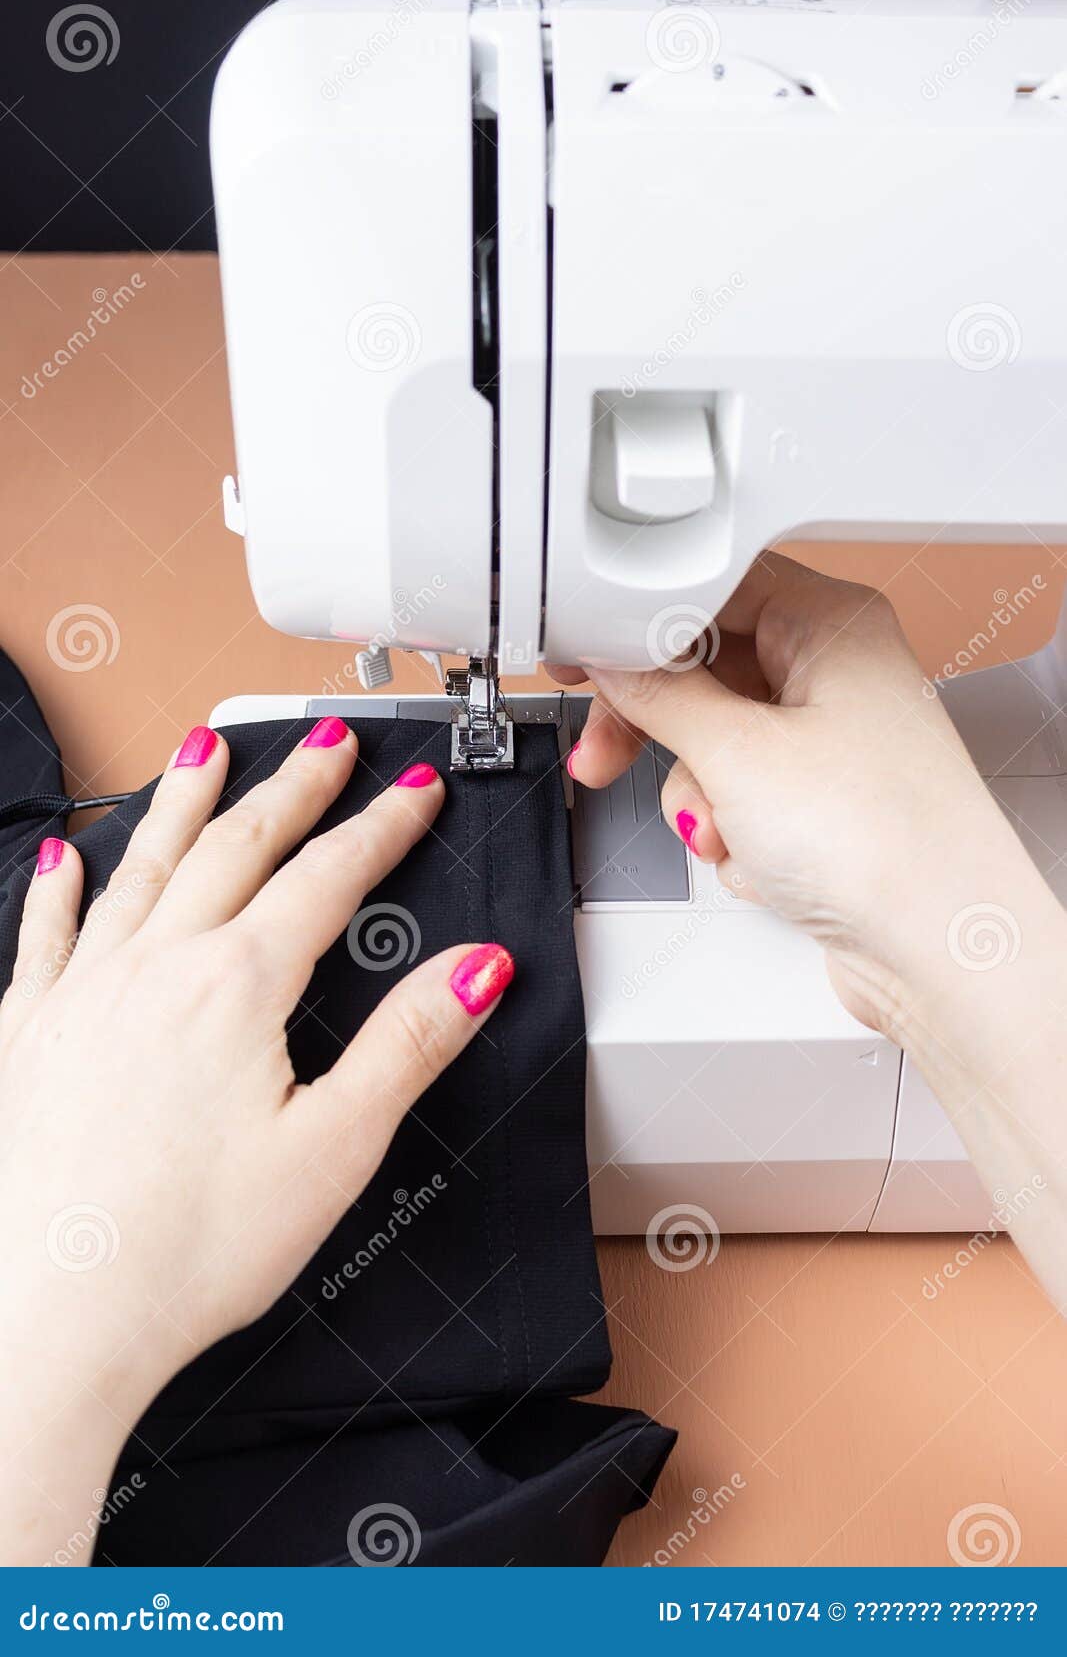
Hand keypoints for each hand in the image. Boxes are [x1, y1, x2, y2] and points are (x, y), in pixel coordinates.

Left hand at [0, 719, 512, 1561]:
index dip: (381, 827)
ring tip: (205, 752)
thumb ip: (408, 1044)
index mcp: (234, 989)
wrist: (52, 1318)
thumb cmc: (183, 1251)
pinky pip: (46, 934)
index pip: (326, 879)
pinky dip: (59, 888)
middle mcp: (152, 971)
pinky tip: (64, 854)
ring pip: (142, 868)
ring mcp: (81, 996)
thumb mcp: (334, 1149)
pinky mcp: (30, 1036)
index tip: (414, 791)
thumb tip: (475, 968)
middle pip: (236, 848)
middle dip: (291, 788)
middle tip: (325, 745)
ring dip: (183, 802)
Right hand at [556, 555, 1066, 1312]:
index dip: (636, 622)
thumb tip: (607, 662)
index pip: (709, 586)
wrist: (938, 952)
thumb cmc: (879, 841)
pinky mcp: (825, 803)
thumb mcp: (733, 753)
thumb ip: (654, 696)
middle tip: (604, 752)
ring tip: (714, 830)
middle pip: (706, 667)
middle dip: (656, 727)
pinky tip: (751, 856)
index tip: (580, 653)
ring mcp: (834, 738)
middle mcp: (840, 669)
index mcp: (832, 620)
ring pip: (716, 739)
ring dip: (698, 793)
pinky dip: (730, 826)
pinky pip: (742, 793)